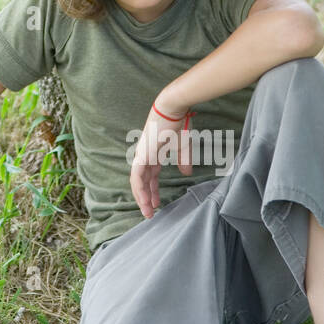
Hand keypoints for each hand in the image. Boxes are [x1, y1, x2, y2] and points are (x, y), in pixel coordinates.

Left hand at [129, 103, 195, 219]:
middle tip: (149, 214)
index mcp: (154, 154)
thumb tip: (186, 173)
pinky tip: (144, 200)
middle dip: (146, 198)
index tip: (156, 204)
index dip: (153, 190)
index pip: (150, 177)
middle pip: (142, 182)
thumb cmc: (178, 124)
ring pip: (138, 182)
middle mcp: (145, 156)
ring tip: (147, 213)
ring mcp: (142, 155)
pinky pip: (138, 176)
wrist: (173, 109)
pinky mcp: (142, 154)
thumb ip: (184, 160)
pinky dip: (140, 189)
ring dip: (142, 198)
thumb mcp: (183, 146)